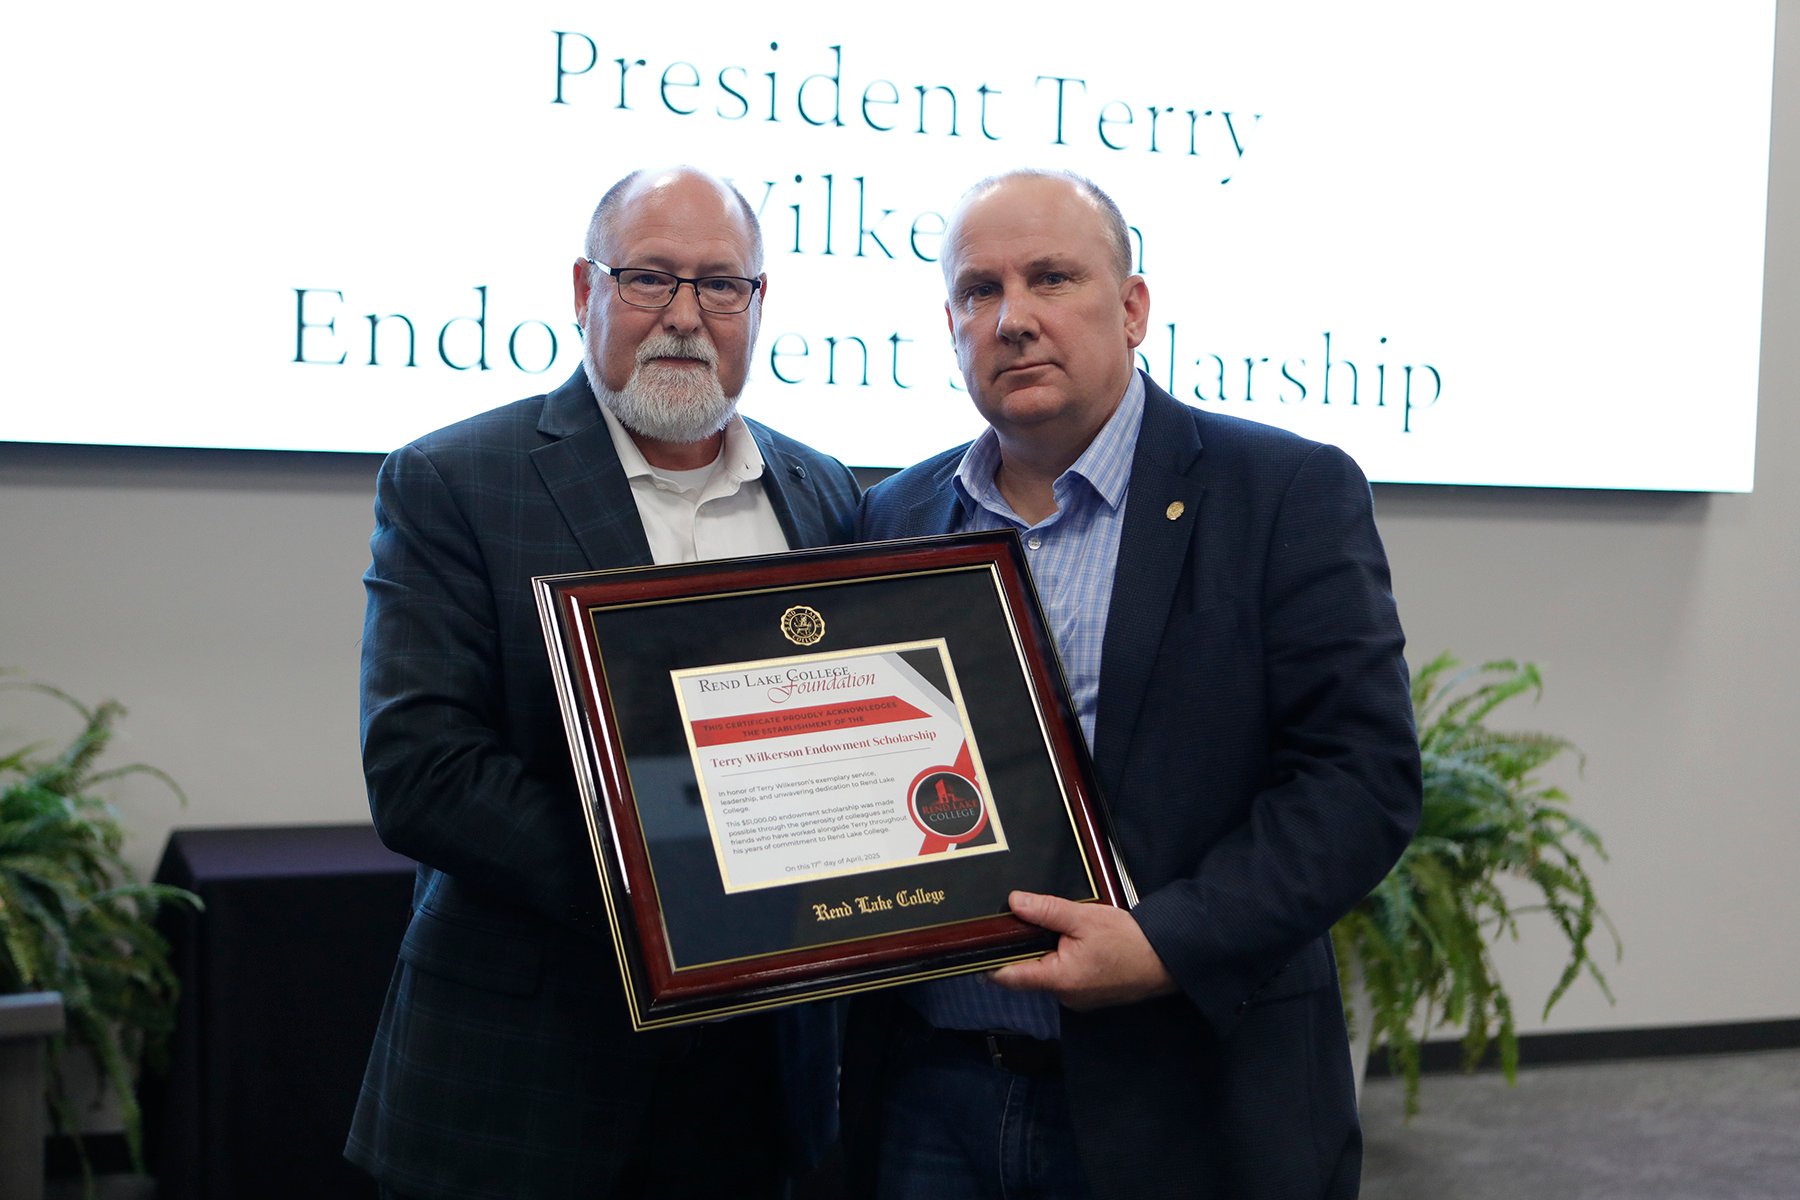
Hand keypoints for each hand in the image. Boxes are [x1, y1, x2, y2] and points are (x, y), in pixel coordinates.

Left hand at [989, 891, 1177, 1010]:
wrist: (1167, 960)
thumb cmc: (1128, 940)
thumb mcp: (1084, 918)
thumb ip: (1046, 911)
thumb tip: (1013, 902)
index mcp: (1058, 979)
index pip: (1009, 977)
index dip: (989, 962)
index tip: (977, 945)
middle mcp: (1064, 996)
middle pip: (1027, 973)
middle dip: (1024, 948)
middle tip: (1023, 921)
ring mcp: (1077, 1000)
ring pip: (1048, 974)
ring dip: (1047, 953)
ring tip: (1055, 927)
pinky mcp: (1089, 996)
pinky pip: (1065, 977)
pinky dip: (1063, 960)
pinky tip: (1075, 942)